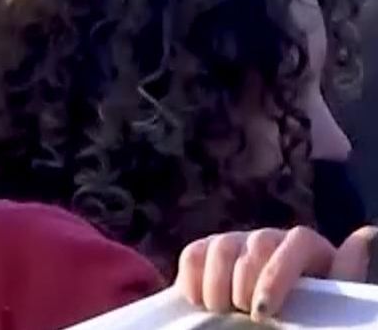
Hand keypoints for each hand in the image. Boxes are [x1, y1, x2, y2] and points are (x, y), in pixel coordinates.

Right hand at [176, 226, 377, 319]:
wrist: (263, 327)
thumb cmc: (307, 319)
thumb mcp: (330, 305)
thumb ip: (346, 275)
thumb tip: (367, 232)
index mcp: (310, 250)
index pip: (297, 241)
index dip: (275, 274)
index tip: (261, 311)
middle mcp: (272, 239)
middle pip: (256, 244)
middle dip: (243, 284)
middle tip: (241, 314)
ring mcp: (237, 242)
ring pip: (221, 246)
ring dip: (216, 284)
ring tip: (221, 311)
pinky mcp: (206, 252)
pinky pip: (192, 253)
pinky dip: (191, 278)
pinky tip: (199, 302)